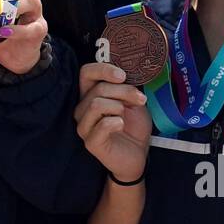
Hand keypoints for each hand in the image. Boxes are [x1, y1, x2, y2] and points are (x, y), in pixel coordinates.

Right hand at [74, 62, 151, 183]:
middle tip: (140, 99)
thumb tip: (128, 71)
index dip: (103, 69)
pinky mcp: (90, 142)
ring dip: (118, 107)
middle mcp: (82, 108)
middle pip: (97, 89)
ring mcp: (84, 126)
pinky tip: (121, 125)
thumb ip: (127, 87)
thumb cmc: (133, 126)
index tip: (123, 75)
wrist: (138, 154)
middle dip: (123, 91)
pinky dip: (115, 122)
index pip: (86, 72)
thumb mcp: (133, 101)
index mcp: (91, 94)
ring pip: (95, 105)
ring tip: (126, 115)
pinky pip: (101, 125)